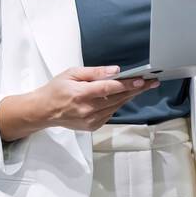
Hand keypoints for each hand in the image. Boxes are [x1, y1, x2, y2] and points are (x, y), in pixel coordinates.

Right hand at [34, 65, 155, 131]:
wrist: (43, 111)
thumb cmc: (57, 90)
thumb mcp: (72, 73)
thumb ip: (94, 72)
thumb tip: (115, 70)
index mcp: (80, 94)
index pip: (109, 89)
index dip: (127, 84)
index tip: (142, 80)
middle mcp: (87, 110)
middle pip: (117, 98)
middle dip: (136, 89)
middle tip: (151, 82)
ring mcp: (90, 120)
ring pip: (117, 106)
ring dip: (130, 96)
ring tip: (141, 86)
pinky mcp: (92, 126)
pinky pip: (111, 113)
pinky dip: (118, 104)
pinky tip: (122, 96)